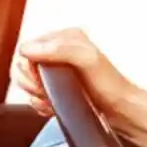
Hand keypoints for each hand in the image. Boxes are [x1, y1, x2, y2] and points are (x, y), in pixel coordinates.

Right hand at [12, 28, 141, 122]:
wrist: (121, 110)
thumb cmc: (110, 85)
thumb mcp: (89, 60)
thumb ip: (60, 49)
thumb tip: (28, 49)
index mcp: (67, 37)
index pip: (28, 47)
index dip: (29, 66)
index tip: (43, 79)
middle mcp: (61, 51)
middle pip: (24, 65)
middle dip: (31, 83)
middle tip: (48, 92)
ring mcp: (59, 70)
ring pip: (27, 82)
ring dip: (36, 95)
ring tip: (53, 100)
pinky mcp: (58, 88)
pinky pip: (35, 96)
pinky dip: (41, 104)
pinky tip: (54, 108)